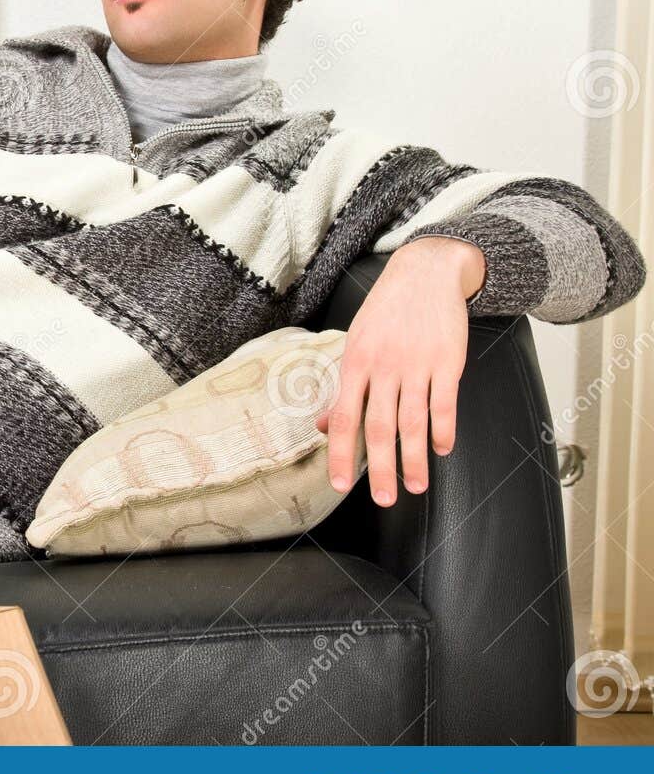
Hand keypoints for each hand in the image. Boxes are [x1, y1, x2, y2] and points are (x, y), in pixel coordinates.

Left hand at [316, 236, 484, 506]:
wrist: (425, 273)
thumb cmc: (386, 312)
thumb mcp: (356, 342)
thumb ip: (344, 387)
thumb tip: (325, 426)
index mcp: (355, 363)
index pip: (344, 416)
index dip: (341, 453)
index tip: (340, 484)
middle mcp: (383, 367)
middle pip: (379, 427)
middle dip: (382, 468)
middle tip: (385, 499)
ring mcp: (417, 365)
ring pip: (413, 421)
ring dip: (415, 458)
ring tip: (416, 486)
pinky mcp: (447, 362)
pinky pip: (444, 403)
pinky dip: (443, 430)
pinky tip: (442, 450)